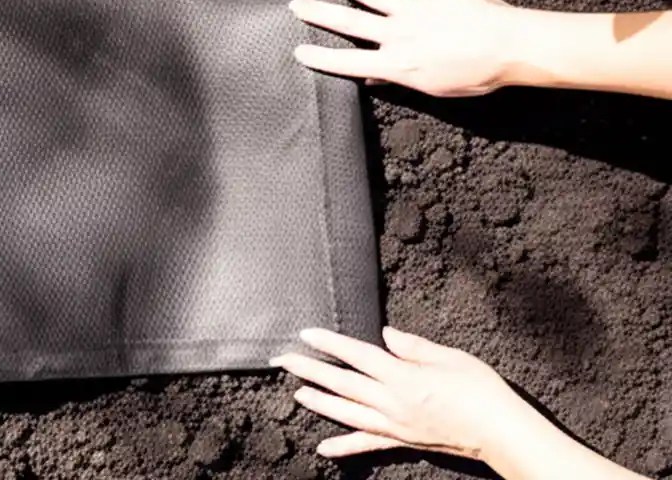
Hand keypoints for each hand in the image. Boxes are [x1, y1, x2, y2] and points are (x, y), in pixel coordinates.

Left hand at [270, 327, 535, 460]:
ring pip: (347, 413)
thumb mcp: (450, 356)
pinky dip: (343, 447)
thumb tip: (386, 334)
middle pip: (342, 383)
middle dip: (309, 370)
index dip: (329, 343)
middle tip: (282, 360)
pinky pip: (367, 444)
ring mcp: (394, 425)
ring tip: (296, 393)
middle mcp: (391, 402)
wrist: (500, 432)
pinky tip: (323, 448)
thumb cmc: (481, 390)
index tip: (306, 334)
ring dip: (319, 403)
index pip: (356, 354)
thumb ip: (414, 346)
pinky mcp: (402, 442)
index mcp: (402, 376)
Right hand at [290, 0, 525, 96]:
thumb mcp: (434, 88)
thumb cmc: (476, 74)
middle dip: (319, 12)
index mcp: (397, 65)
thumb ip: (399, 80)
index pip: (349, 62)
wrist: (511, 46)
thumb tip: (373, 78)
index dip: (322, 57)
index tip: (299, 49)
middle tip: (295, 4)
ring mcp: (414, 8)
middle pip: (349, 22)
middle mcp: (398, 34)